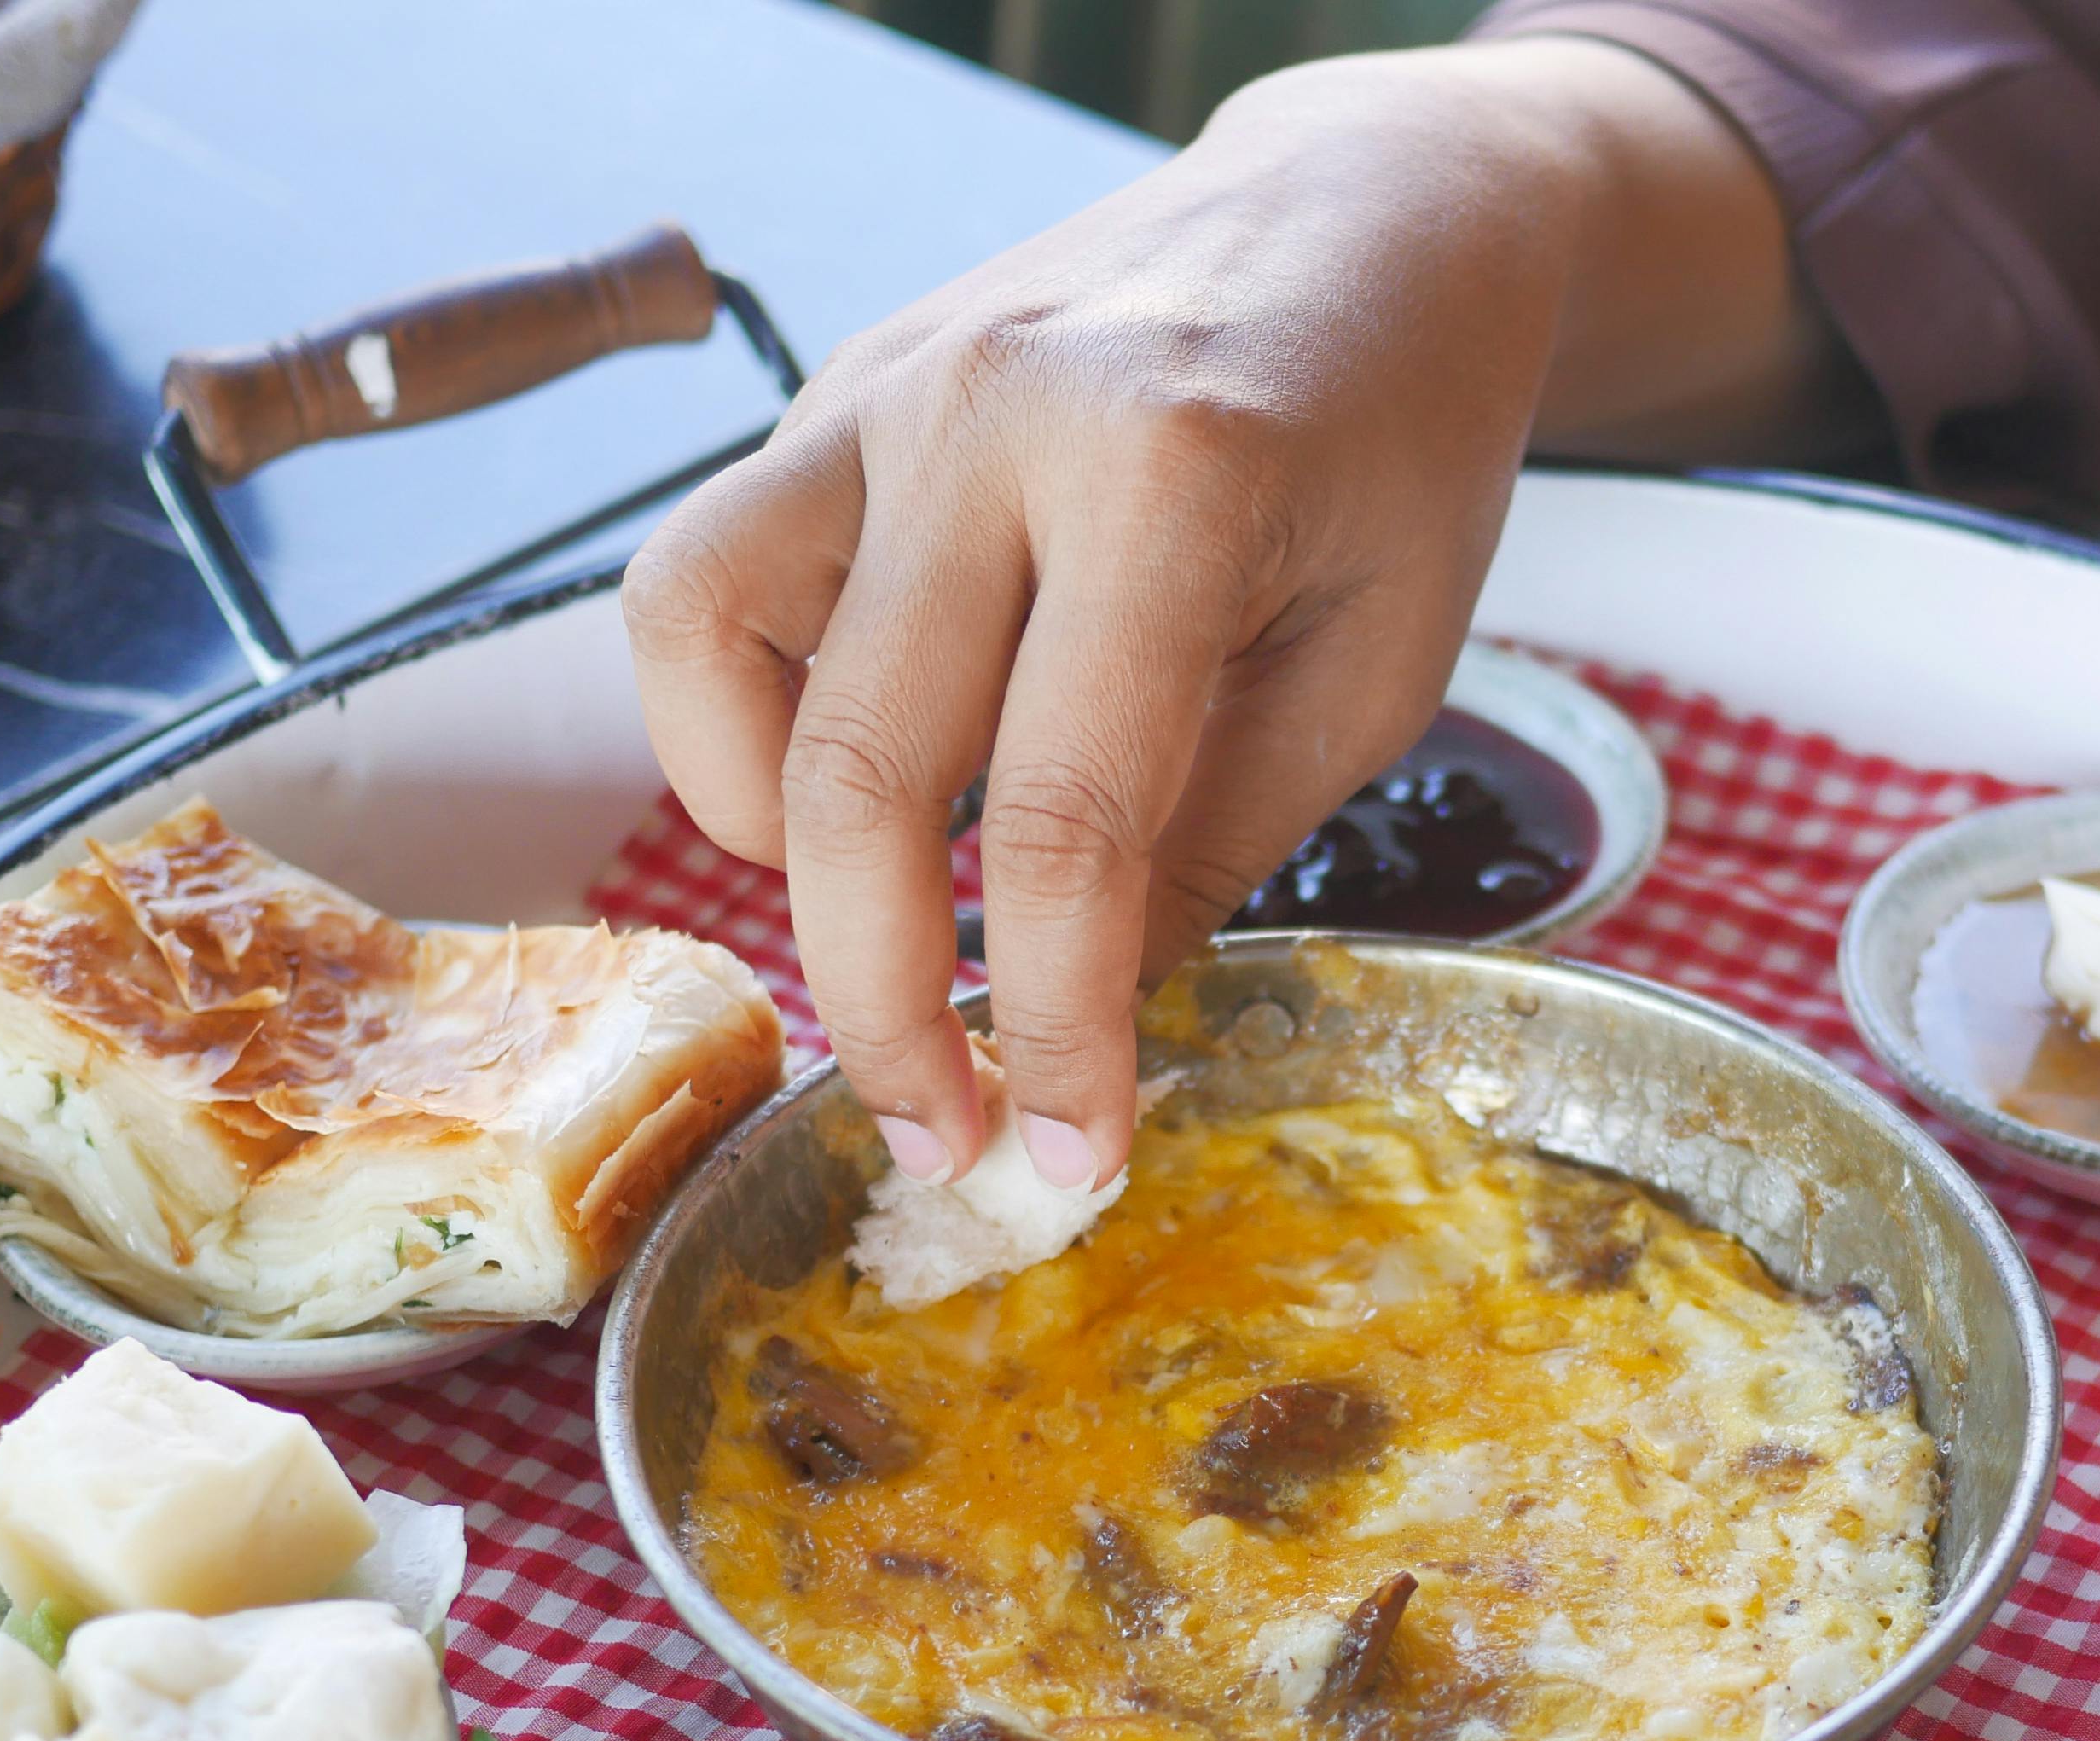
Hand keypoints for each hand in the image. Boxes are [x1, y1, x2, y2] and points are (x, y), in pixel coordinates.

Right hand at [622, 41, 1822, 1186]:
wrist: (1364, 220)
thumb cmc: (1396, 447)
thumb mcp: (1375, 670)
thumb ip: (1216, 841)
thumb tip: (1084, 1036)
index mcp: (1171, 480)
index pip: (1060, 822)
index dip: (1056, 1025)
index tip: (1072, 1160)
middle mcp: (993, 416)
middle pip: (859, 774)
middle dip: (891, 1005)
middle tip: (951, 1137)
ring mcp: (884, 391)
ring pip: (717, 660)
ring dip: (778, 860)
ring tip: (888, 951)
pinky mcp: (827, 398)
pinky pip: (702, 586)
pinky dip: (735, 724)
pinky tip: (846, 786)